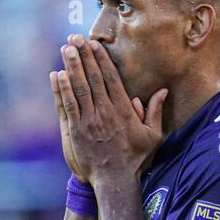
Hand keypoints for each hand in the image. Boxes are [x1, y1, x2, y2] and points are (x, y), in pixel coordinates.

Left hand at [54, 36, 167, 186]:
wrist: (114, 181)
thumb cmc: (135, 159)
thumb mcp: (153, 136)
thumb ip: (155, 112)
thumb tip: (162, 91)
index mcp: (123, 111)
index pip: (111, 78)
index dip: (101, 59)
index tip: (94, 44)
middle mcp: (105, 113)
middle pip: (93, 78)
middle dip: (84, 56)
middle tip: (76, 38)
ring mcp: (89, 121)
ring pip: (79, 88)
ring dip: (72, 67)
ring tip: (66, 49)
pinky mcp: (76, 131)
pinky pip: (68, 105)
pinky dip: (62, 89)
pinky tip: (58, 74)